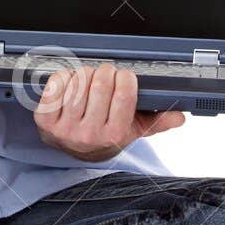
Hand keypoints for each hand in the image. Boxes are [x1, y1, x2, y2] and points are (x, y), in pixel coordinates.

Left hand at [34, 64, 185, 162]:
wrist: (75, 151)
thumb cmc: (106, 135)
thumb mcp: (134, 131)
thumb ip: (157, 122)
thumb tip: (178, 116)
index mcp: (114, 135)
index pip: (123, 95)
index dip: (125, 78)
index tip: (124, 76)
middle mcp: (89, 134)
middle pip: (100, 84)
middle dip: (106, 72)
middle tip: (106, 75)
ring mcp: (65, 128)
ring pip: (79, 81)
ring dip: (86, 73)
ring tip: (90, 80)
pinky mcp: (45, 120)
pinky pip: (57, 85)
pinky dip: (65, 77)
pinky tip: (71, 84)